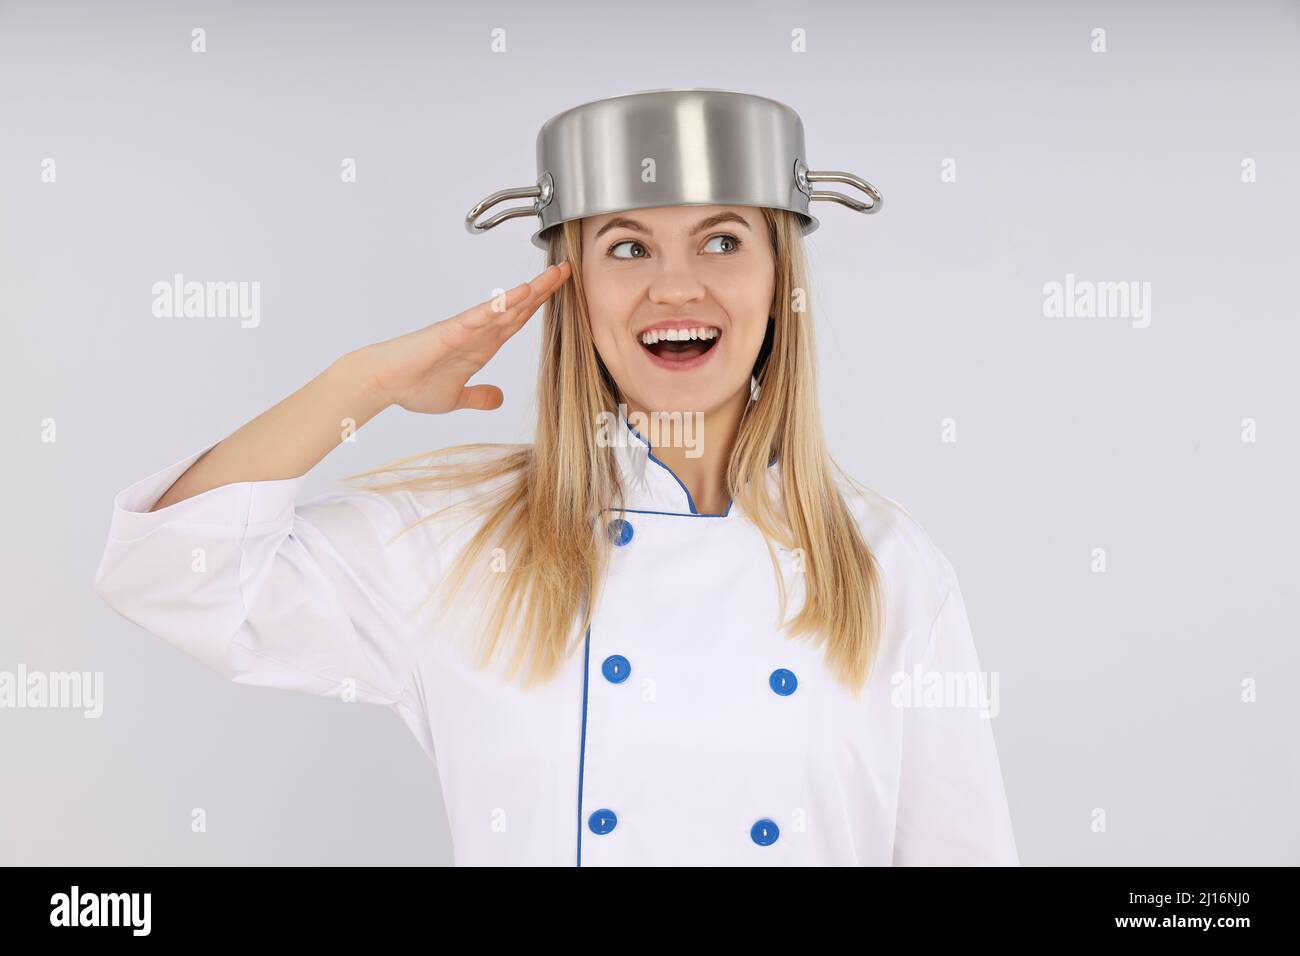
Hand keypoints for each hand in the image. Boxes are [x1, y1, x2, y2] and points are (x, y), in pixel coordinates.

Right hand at [358, 262, 572, 414]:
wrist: (384, 382)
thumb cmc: (413, 386)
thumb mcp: (457, 397)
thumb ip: (479, 396)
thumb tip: (498, 399)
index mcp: (482, 346)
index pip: (517, 321)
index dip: (539, 306)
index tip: (560, 292)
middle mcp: (479, 333)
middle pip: (518, 307)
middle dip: (544, 290)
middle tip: (568, 271)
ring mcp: (467, 329)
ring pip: (506, 306)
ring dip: (531, 291)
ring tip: (555, 275)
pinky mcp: (452, 330)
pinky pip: (482, 315)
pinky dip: (502, 305)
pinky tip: (521, 294)